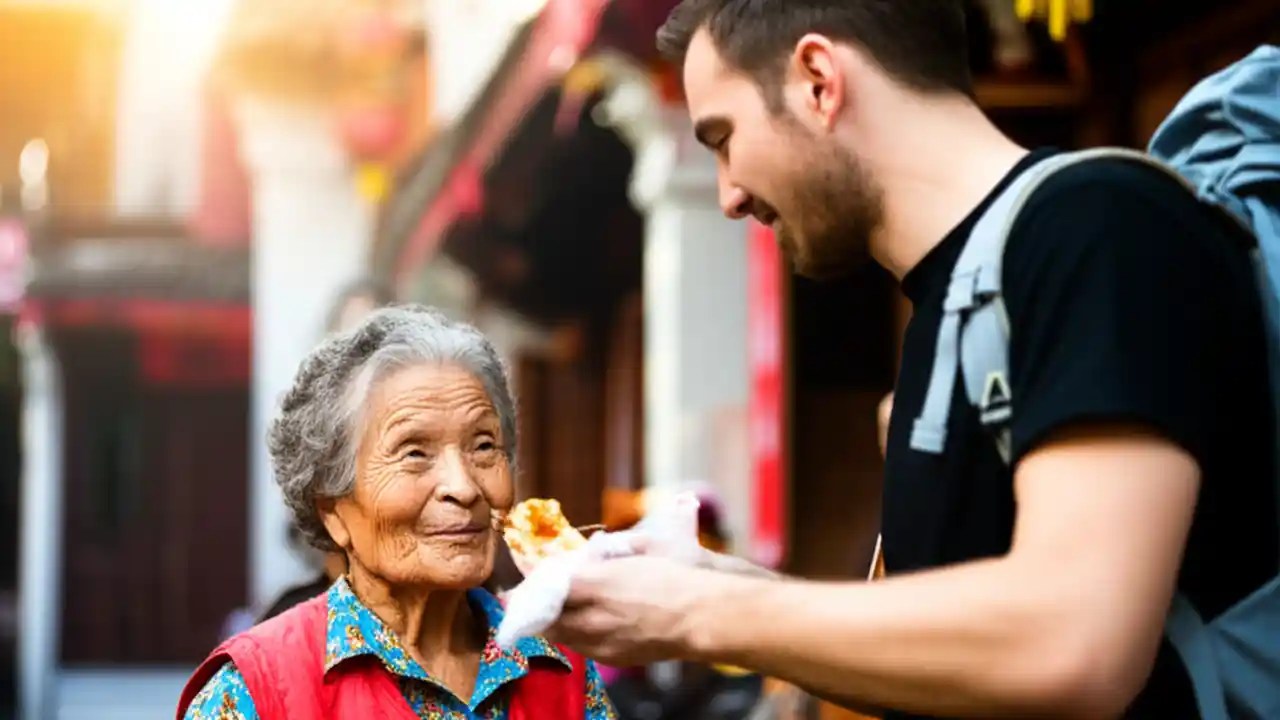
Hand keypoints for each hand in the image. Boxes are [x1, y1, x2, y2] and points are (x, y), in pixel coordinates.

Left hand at [547, 555, 725, 665]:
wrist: (700, 616)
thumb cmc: (673, 577)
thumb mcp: (639, 551)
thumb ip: (607, 551)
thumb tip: (591, 549)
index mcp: (597, 583)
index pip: (550, 585)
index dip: (540, 581)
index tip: (535, 578)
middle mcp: (592, 616)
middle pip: (549, 615)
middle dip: (541, 606)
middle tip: (539, 597)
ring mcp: (601, 641)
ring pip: (561, 635)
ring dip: (556, 622)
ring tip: (560, 611)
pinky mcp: (612, 658)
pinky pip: (581, 648)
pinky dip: (575, 636)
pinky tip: (585, 626)